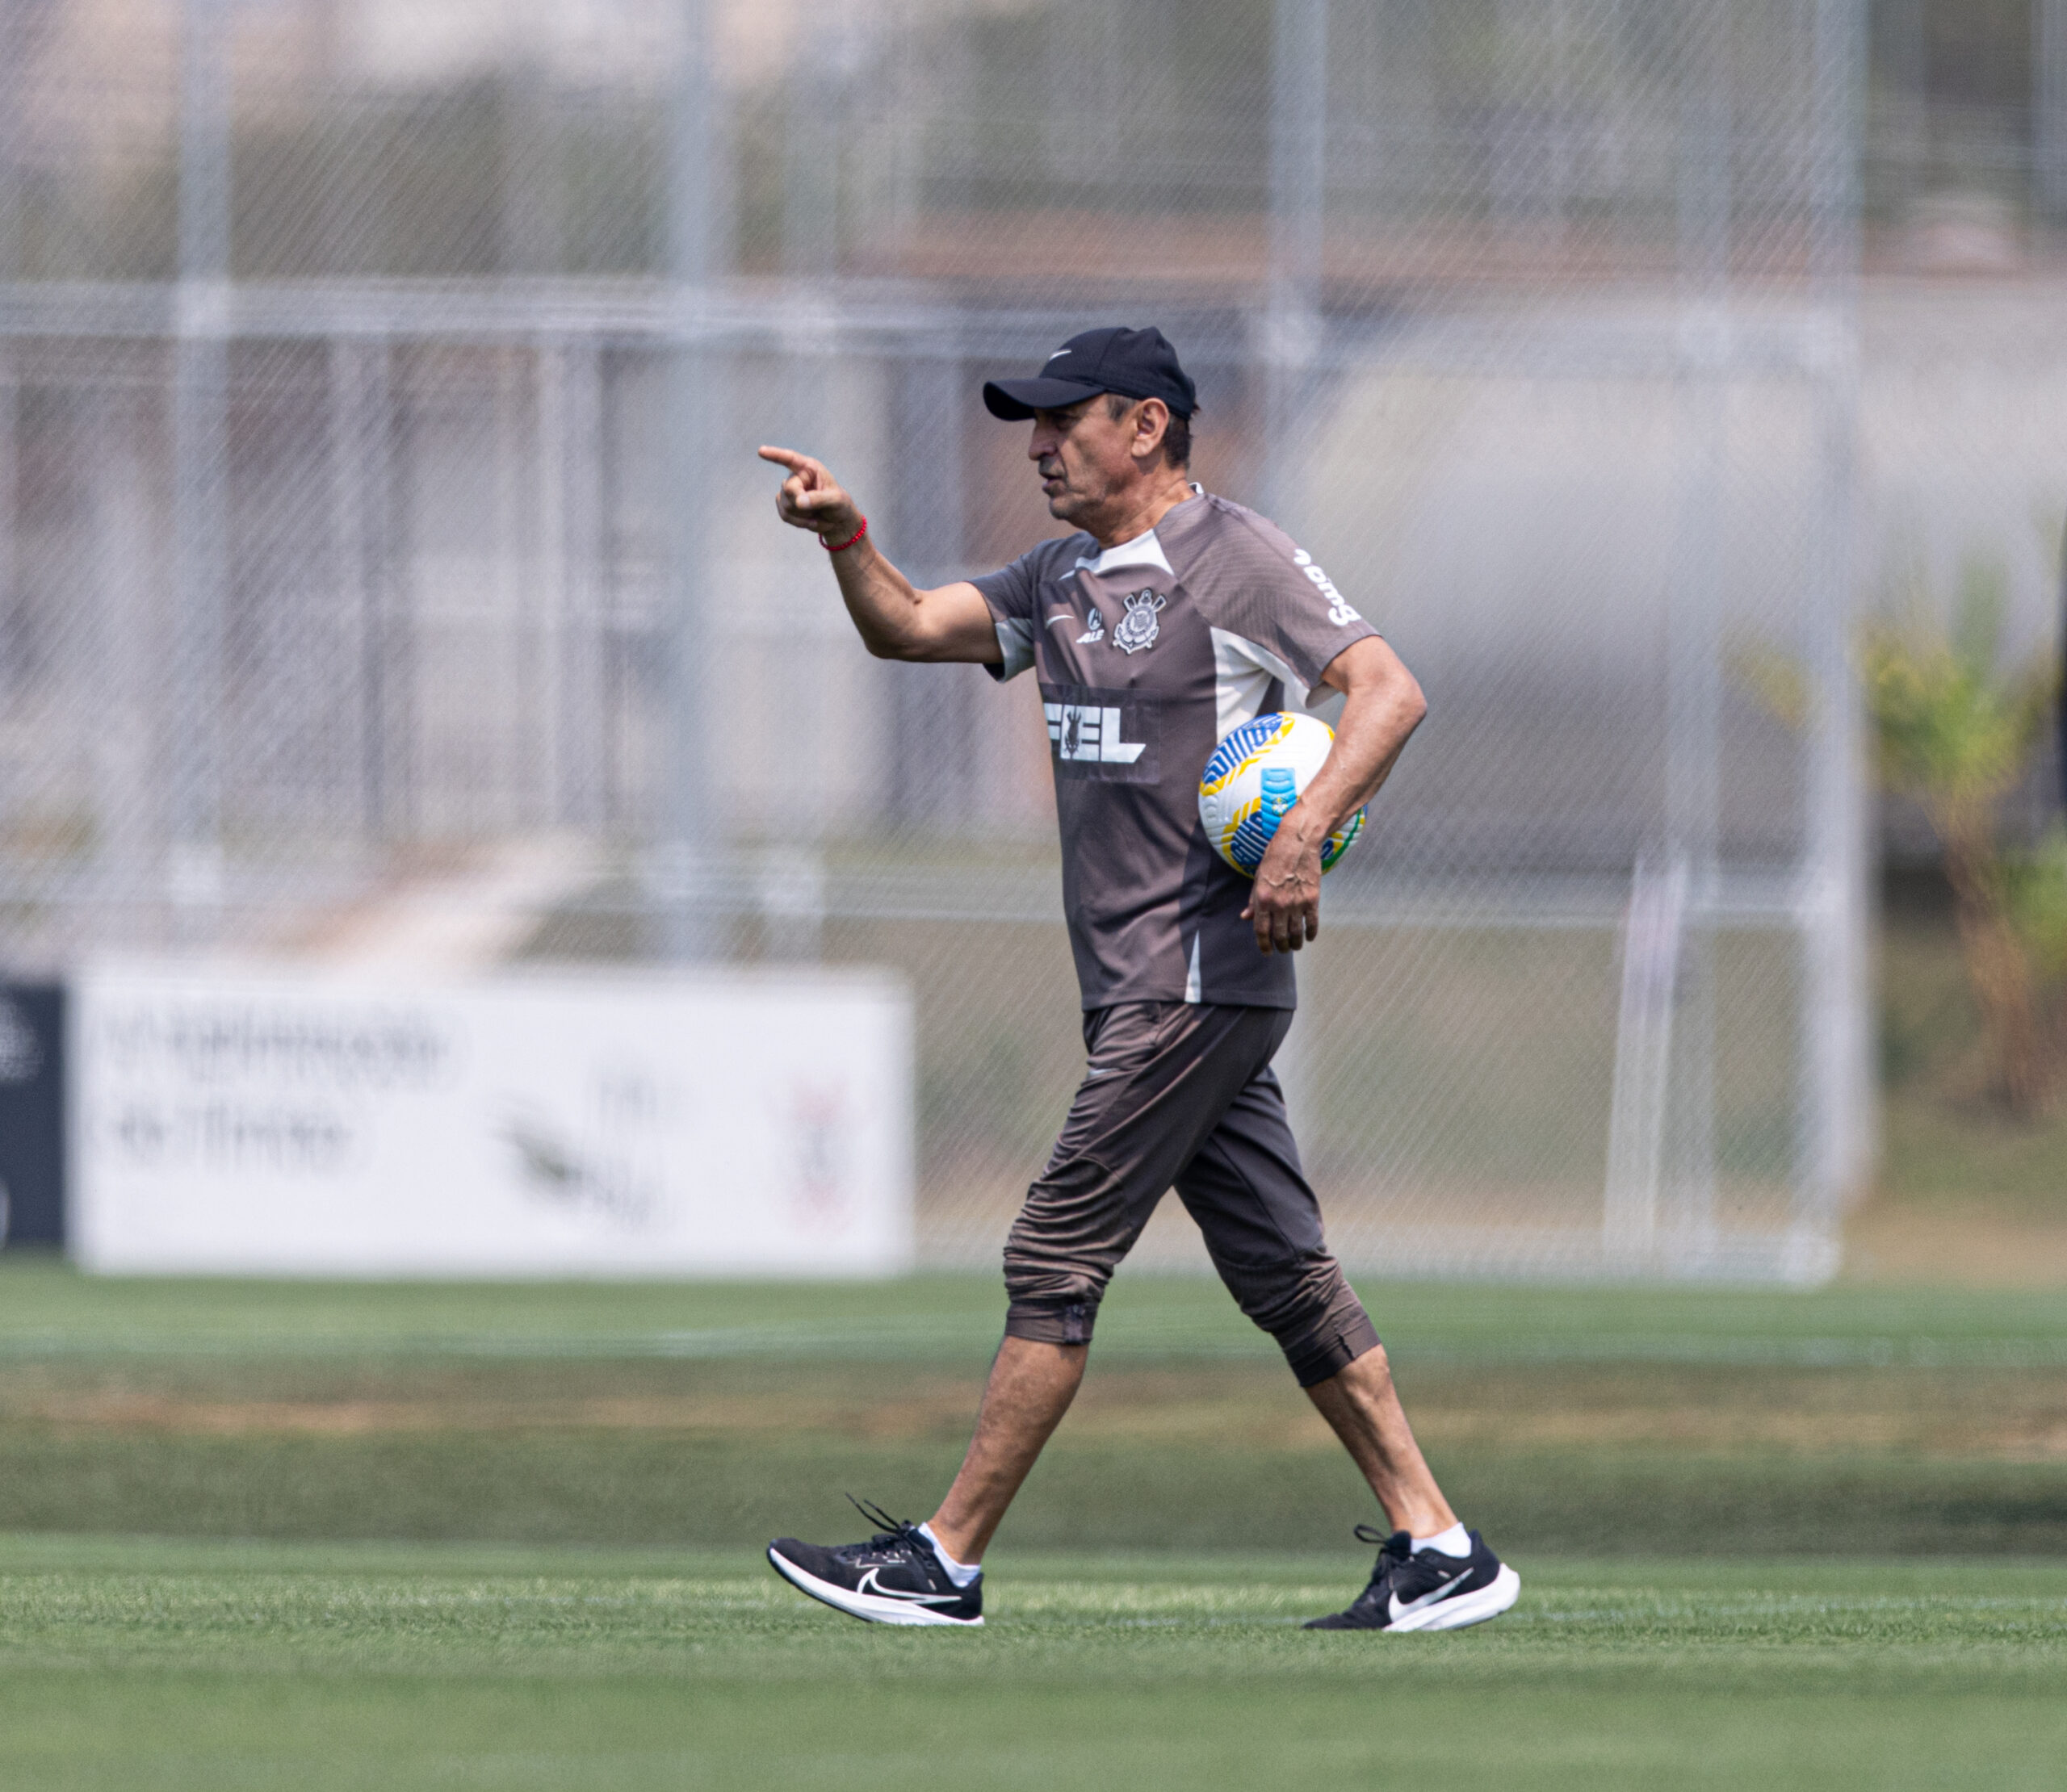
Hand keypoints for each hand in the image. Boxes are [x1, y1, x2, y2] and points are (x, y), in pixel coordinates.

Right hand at [758, 446, 862, 544]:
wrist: (836, 519)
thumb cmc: (839, 504)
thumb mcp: (836, 500)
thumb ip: (819, 499)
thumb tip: (798, 502)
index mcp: (809, 468)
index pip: (790, 459)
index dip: (775, 455)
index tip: (761, 451)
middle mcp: (796, 476)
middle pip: (789, 490)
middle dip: (804, 504)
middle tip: (821, 509)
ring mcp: (788, 491)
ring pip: (786, 506)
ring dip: (804, 516)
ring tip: (818, 515)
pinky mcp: (784, 504)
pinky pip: (785, 516)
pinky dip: (800, 523)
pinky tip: (812, 521)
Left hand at [1242, 807, 1323, 953]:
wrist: (1298, 841)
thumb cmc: (1275, 856)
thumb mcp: (1259, 877)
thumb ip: (1254, 900)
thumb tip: (1245, 917)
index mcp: (1263, 898)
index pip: (1261, 930)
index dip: (1263, 945)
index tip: (1266, 952)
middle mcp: (1279, 904)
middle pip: (1279, 935)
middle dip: (1280, 947)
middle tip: (1281, 950)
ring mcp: (1297, 902)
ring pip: (1296, 933)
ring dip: (1295, 944)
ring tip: (1294, 947)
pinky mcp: (1313, 898)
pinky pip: (1312, 923)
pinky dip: (1310, 933)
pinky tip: (1308, 938)